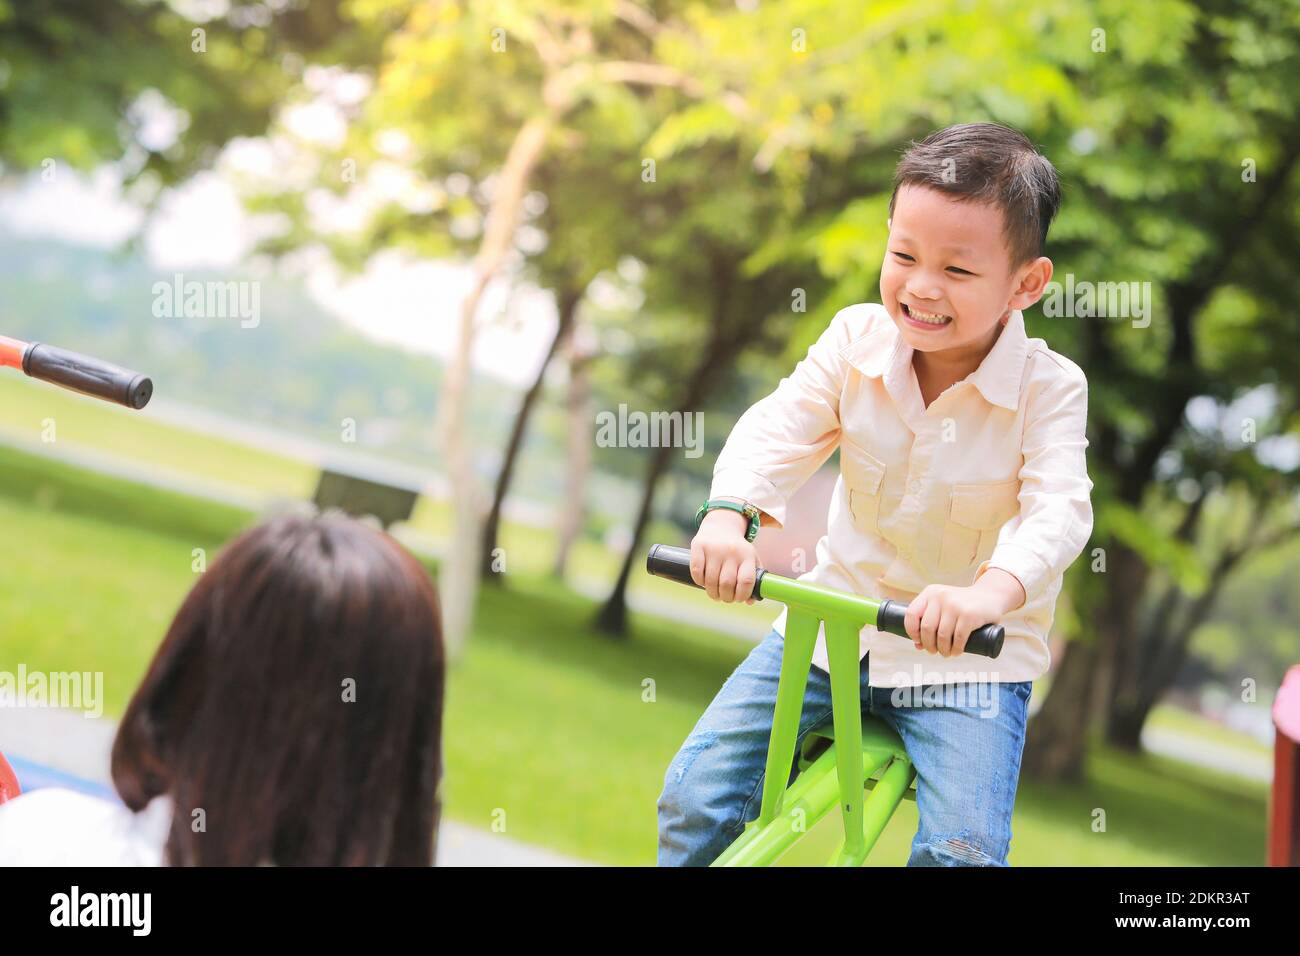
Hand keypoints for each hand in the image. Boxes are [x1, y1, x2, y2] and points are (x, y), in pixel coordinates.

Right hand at [690, 506, 760, 603]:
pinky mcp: (699, 546)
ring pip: (710, 581)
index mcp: (747, 555)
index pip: (746, 581)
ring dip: (712, 593)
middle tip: (724, 598)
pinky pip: (696, 572)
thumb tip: (749, 602)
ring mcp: (714, 548)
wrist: (721, 526)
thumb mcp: (750, 560)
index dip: (742, 595)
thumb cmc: (738, 550)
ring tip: (714, 593)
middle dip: (725, 597)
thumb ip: (753, 581)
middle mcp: (731, 551)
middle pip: (727, 584)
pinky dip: (699, 582)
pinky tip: (704, 582)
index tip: (738, 599)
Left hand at [903, 570, 1022, 657]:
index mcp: (930, 592)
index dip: (912, 631)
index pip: (911, 614)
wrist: (990, 595)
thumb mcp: (943, 606)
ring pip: (942, 635)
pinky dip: (956, 649)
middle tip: (934, 651)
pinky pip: (958, 638)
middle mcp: (941, 596)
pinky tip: (956, 652)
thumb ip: (930, 621)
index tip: (918, 641)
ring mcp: (955, 605)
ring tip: (946, 653)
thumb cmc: (962, 604)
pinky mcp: (969, 615)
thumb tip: (917, 645)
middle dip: (929, 645)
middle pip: (926, 628)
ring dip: (943, 650)